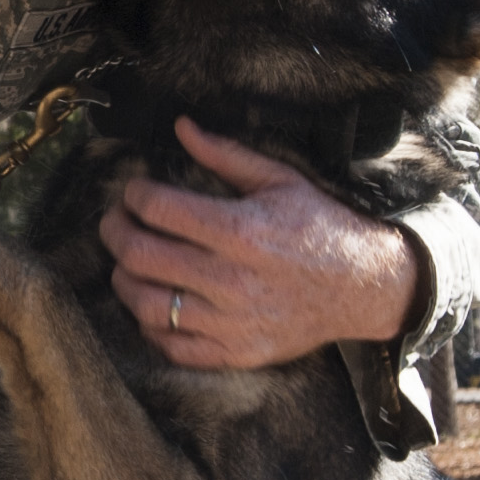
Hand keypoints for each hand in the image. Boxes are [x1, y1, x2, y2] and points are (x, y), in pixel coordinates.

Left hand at [100, 117, 419, 369]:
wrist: (365, 287)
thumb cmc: (320, 227)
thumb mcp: (280, 181)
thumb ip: (225, 154)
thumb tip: (181, 126)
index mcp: (241, 230)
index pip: (157, 208)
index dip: (133, 194)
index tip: (135, 191)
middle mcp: (231, 279)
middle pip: (139, 255)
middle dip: (114, 231)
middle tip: (116, 221)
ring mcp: (231, 322)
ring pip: (145, 304)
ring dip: (124, 278)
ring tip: (129, 261)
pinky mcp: (235, 352)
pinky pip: (171, 346)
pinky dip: (150, 325)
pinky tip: (154, 301)